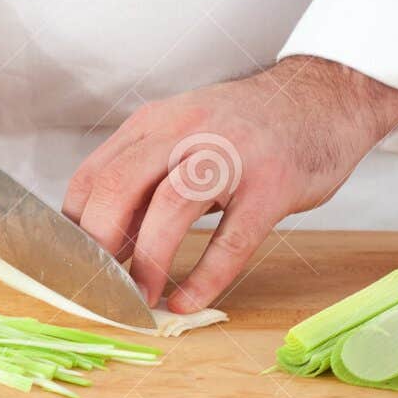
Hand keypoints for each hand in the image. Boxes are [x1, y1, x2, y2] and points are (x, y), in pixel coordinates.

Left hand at [63, 57, 397, 311]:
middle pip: (121, 185)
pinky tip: (188, 300)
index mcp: (155, 123)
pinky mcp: (273, 183)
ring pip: (172, 204)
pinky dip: (206, 275)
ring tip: (141, 297)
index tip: (72, 270)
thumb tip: (103, 239)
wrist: (325, 97)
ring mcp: (232, 154)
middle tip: (98, 287)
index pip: (94, 176)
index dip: (74, 229)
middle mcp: (186, 130)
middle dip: (100, 245)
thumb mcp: (185, 138)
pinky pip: (233, 236)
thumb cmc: (249, 131)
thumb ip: (146, 178)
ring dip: (149, 260)